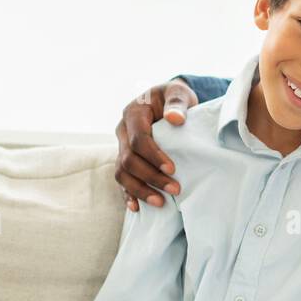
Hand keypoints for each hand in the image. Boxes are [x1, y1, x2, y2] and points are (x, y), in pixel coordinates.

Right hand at [115, 78, 198, 210]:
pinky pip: (122, 179)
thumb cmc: (174, 98)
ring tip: (160, 202)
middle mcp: (122, 131)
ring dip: (139, 190)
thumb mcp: (178, 93)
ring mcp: (121, 146)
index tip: (173, 169)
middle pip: (129, 160)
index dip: (154, 156)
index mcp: (133, 113)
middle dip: (151, 177)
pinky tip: (137, 207)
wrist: (168, 101)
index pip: (139, 139)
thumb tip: (175, 119)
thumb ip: (177, 102)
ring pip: (122, 173)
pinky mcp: (126, 159)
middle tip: (175, 189)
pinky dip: (128, 194)